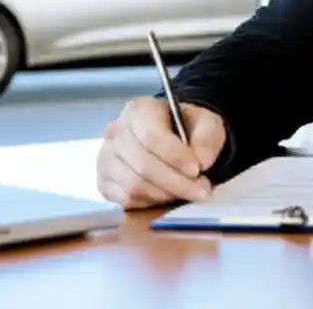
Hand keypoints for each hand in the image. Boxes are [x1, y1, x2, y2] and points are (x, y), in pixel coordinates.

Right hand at [96, 97, 226, 208]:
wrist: (173, 138)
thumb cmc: (187, 128)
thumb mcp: (207, 124)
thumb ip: (207, 138)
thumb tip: (201, 161)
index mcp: (140, 110)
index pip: (151, 135)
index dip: (175, 156)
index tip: (197, 169)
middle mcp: (116, 132)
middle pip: (143, 164)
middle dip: (176, 182)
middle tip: (200, 190)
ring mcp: (106, 158)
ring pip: (133, 185)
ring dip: (165, 195)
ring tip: (187, 194)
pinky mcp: (105, 182)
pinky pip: (125, 199)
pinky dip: (150, 203)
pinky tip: (167, 197)